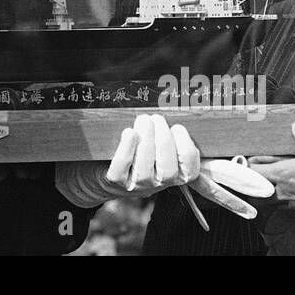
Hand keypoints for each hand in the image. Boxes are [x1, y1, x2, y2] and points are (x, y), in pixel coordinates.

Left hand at [102, 113, 273, 220]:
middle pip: (168, 169)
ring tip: (143, 120)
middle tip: (156, 119)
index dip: (185, 146)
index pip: (189, 168)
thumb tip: (181, 109)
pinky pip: (122, 167)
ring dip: (146, 140)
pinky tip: (129, 132)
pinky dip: (127, 148)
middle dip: (164, 140)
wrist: (104, 168)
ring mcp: (136, 185)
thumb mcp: (160, 146)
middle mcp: (158, 184)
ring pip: (145, 169)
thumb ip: (172, 134)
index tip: (176, 127)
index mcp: (175, 175)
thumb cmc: (138, 151)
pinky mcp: (115, 181)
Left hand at [252, 121, 294, 209]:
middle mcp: (285, 194)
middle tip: (257, 177)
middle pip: (258, 195)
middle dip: (254, 187)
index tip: (246, 163)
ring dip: (272, 195)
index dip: (247, 168)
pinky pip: (292, 211)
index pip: (253, 174)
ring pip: (274, 204)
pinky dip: (290, 203)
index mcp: (284, 174)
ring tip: (277, 185)